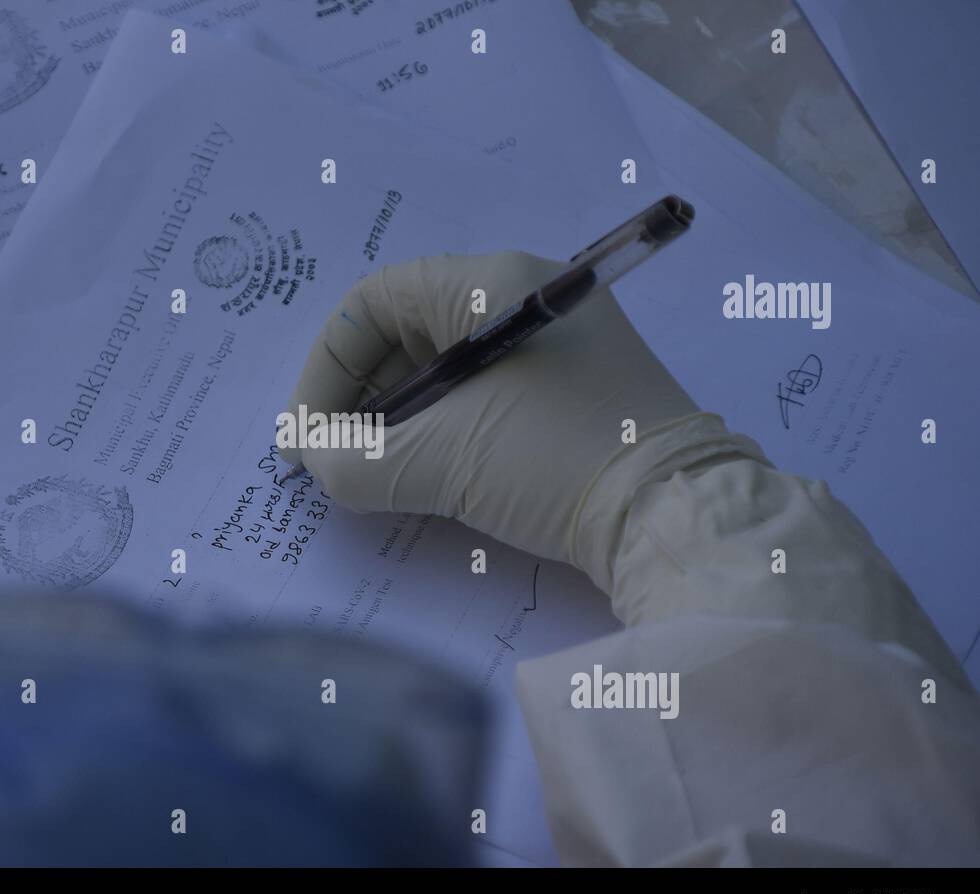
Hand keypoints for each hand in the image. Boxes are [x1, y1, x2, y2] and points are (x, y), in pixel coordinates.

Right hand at [281, 251, 724, 569]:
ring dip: (397, 422)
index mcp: (491, 283)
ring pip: (443, 369)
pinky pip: (482, 395)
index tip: (306, 438)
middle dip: (359, 400)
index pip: (371, 304)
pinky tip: (427, 477)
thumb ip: (354, 461)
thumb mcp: (443, 463)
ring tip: (375, 476)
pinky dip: (442, 432)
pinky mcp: (571, 389)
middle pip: (405, 333)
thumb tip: (313, 458)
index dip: (324, 371)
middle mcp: (522, 295)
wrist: (680, 517)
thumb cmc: (555, 462)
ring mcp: (553, 342)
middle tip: (335, 461)